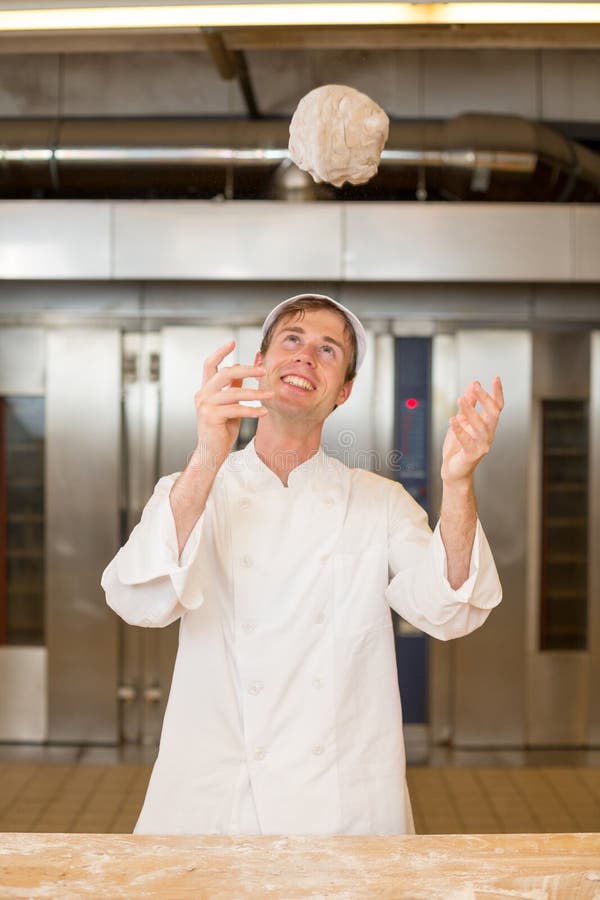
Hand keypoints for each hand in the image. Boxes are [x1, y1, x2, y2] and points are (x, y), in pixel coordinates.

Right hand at [193, 341, 273, 468]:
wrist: (211, 453)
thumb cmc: (220, 430)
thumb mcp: (229, 405)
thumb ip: (233, 387)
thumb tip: (243, 370)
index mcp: (205, 390)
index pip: (209, 365)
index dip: (220, 352)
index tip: (232, 342)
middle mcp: (203, 395)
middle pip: (224, 373)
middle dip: (246, 369)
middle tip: (263, 370)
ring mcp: (205, 405)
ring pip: (234, 392)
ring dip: (256, 392)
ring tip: (271, 394)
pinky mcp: (211, 416)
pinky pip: (236, 409)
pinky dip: (252, 410)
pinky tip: (263, 411)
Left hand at [441, 377, 503, 484]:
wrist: (453, 469)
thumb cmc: (458, 445)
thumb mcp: (462, 420)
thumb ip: (468, 404)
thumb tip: (472, 385)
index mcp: (487, 425)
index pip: (497, 407)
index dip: (497, 393)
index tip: (496, 378)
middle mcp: (488, 434)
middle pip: (493, 414)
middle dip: (485, 399)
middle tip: (475, 385)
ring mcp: (482, 446)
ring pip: (481, 427)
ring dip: (470, 412)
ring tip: (460, 399)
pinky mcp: (472, 455)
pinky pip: (467, 441)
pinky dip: (460, 430)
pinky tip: (452, 420)